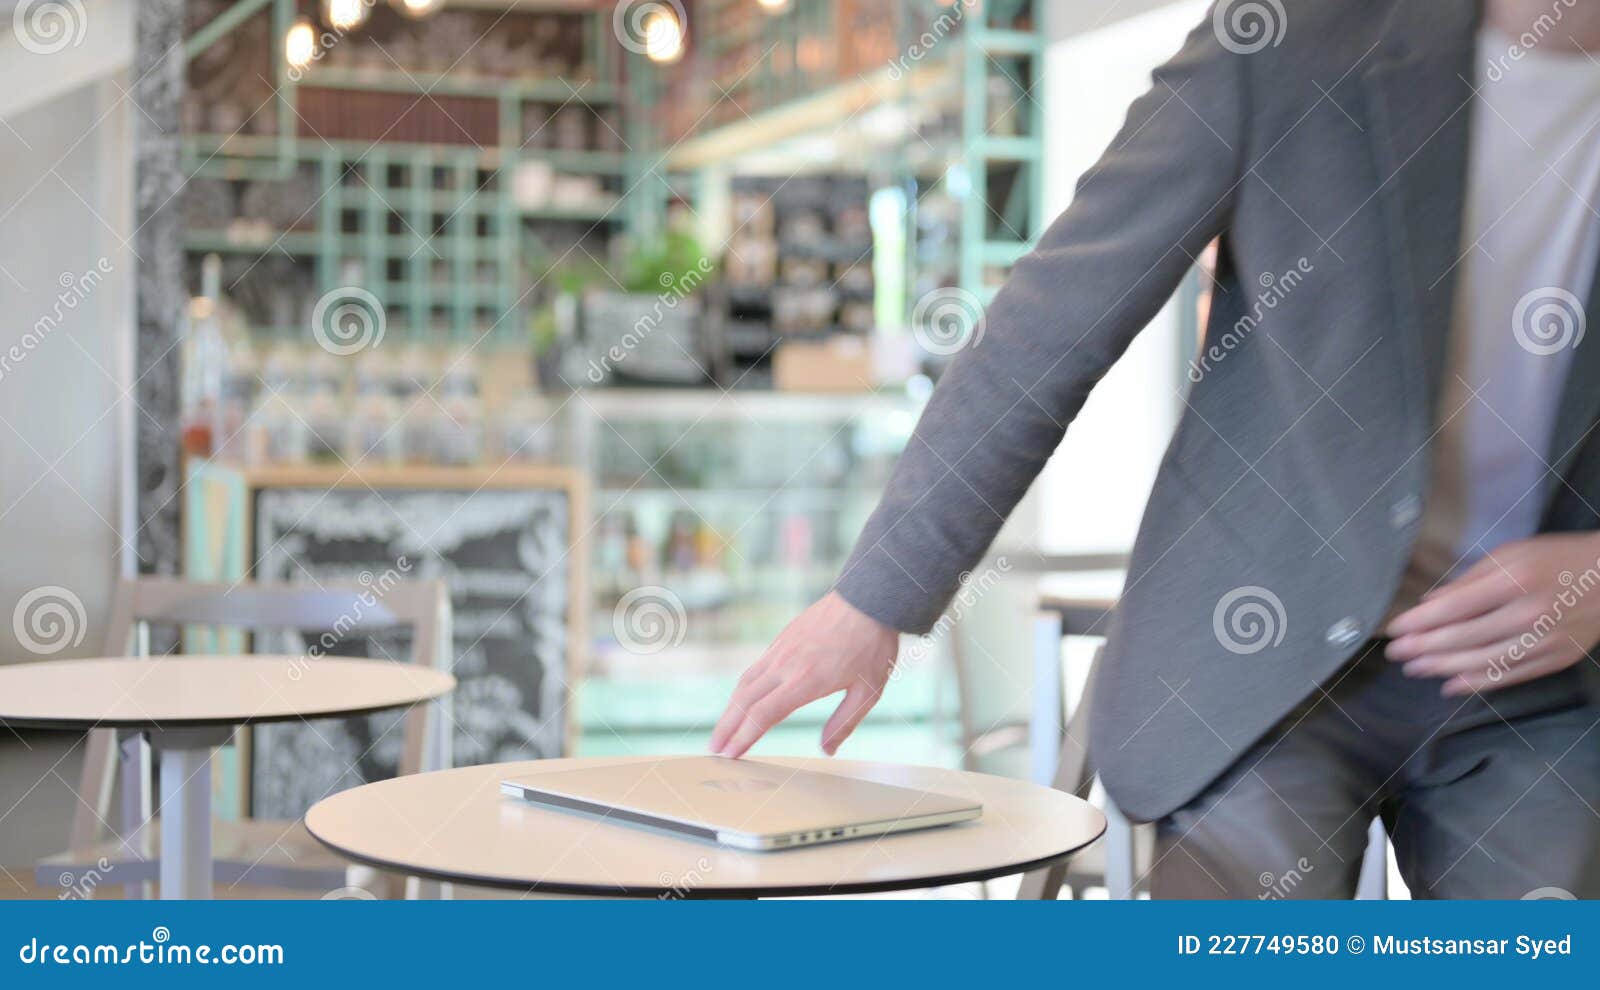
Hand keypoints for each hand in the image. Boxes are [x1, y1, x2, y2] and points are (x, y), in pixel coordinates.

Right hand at [710, 591, 898, 757]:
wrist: (867, 598)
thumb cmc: (872, 646)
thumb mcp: (868, 691)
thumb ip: (844, 722)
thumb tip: (827, 750)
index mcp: (805, 681)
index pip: (763, 715)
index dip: (743, 737)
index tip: (730, 755)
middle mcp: (785, 665)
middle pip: (745, 702)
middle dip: (726, 728)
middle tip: (714, 751)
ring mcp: (780, 651)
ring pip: (745, 684)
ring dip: (729, 710)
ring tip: (721, 731)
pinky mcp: (782, 640)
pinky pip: (754, 669)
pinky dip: (741, 690)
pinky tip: (741, 701)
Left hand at [1385, 532, 1599, 695]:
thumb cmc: (1555, 559)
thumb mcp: (1509, 554)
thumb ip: (1468, 580)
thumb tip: (1429, 603)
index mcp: (1514, 581)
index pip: (1454, 607)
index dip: (1419, 622)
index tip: (1393, 629)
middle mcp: (1529, 614)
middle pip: (1464, 638)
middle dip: (1423, 648)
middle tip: (1395, 653)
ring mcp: (1544, 641)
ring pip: (1482, 662)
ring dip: (1442, 669)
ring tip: (1414, 669)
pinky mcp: (1556, 660)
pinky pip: (1509, 677)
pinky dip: (1476, 684)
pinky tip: (1450, 686)